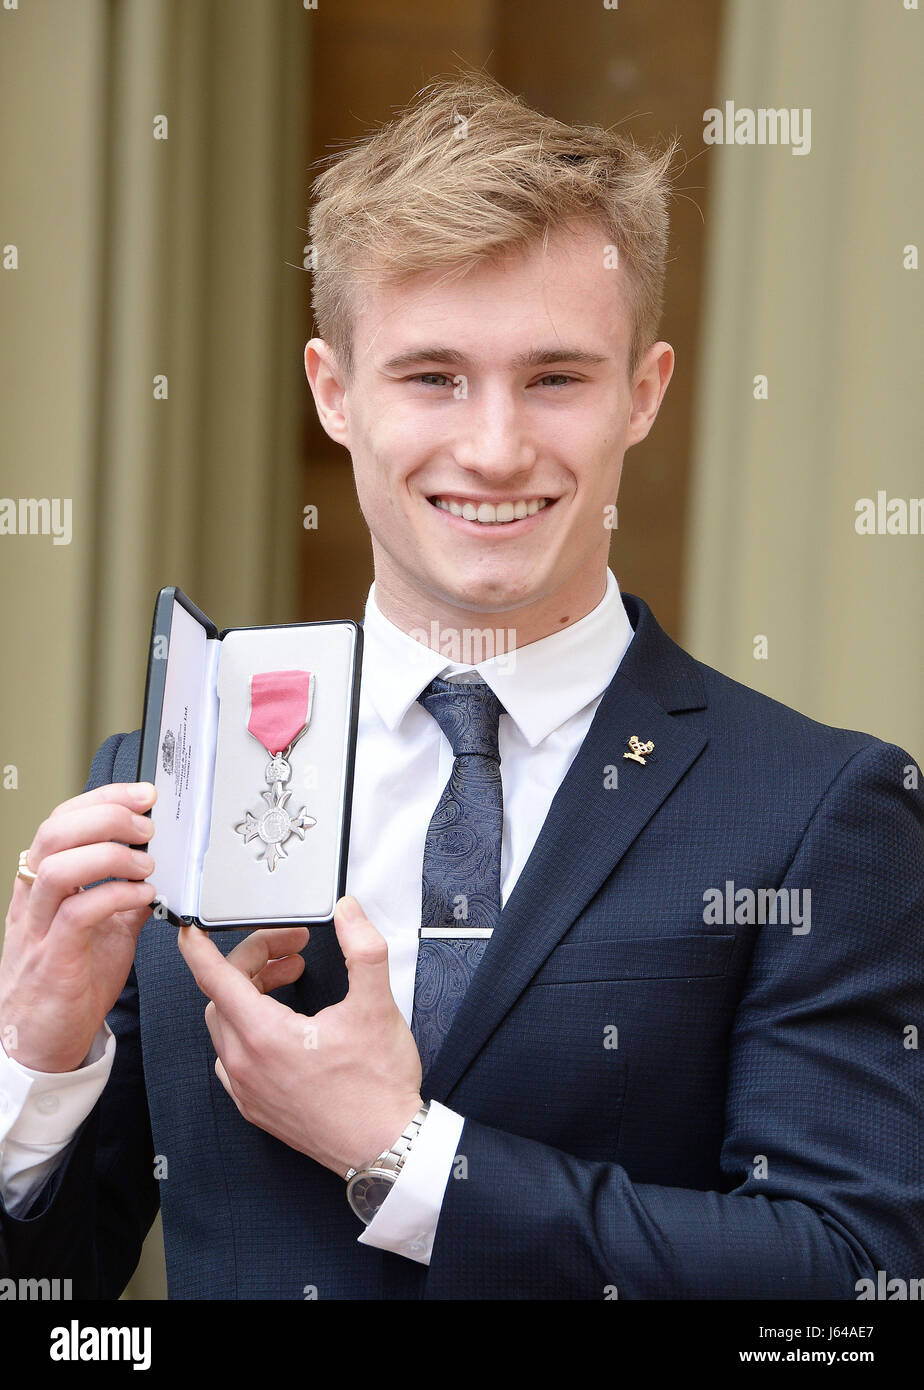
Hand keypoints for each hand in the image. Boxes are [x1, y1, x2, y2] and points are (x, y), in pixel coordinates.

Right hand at [0, 782, 157, 1071]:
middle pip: (54, 832)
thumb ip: (123, 898)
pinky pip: (76, 915)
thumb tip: (157, 870)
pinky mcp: (54, 961)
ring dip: (110, 854)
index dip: (102, 798)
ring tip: (145, 863)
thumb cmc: (68, 985)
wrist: (39, 1044)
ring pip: (57, 867)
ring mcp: (38, 930)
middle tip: (147, 825)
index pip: (61, 821)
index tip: (143, 793)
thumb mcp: (103, 930)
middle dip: (107, 815)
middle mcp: (33, 900)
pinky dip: (114, 896)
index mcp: (42, 885)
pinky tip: (142, 896)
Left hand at [177, 896, 423, 1176]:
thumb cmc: (378, 1085)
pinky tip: (280, 1026)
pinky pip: (231, 1059)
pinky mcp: (255, 1108)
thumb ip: (363, 948)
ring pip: (225, 1027)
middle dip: (252, 963)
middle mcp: (246, 1064)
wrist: (386, 1147)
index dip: (199, 947)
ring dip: (249, 996)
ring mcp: (247, 1090)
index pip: (214, 978)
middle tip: (290, 952)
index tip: (191, 928)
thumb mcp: (377, 1006)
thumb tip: (348, 912)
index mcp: (265, 1035)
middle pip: (222, 996)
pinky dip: (246, 1031)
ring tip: (289, 982)